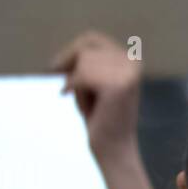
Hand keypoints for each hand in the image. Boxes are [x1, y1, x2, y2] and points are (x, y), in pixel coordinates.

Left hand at [50, 31, 141, 160]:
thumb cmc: (101, 118)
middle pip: (85, 48)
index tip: (55, 68)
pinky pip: (81, 76)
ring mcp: (128, 72)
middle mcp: (133, 61)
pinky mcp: (118, 85)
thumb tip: (66, 51)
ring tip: (87, 103)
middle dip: (70, 67)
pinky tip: (85, 108)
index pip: (92, 39)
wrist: (115, 149)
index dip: (70, 51)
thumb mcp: (94, 84)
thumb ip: (88, 64)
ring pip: (82, 62)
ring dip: (76, 83)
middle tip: (65, 90)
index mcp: (131, 59)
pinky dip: (76, 91)